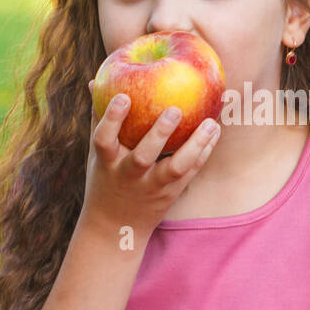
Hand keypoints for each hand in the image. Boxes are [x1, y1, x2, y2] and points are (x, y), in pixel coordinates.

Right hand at [81, 85, 220, 238]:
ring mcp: (151, 187)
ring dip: (194, 146)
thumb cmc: (104, 181)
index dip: (112, 119)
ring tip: (210, 123)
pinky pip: (189, 173)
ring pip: (175, 168)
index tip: (123, 96)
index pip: (104, 140)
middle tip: (175, 110)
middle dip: (158, 134)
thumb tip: (96, 80)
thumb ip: (97, 118)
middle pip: (142, 156)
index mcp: (107, 163)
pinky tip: (214, 132)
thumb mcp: (95, 154)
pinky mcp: (170, 194)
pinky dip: (203, 153)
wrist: (113, 229)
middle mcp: (128, 176)